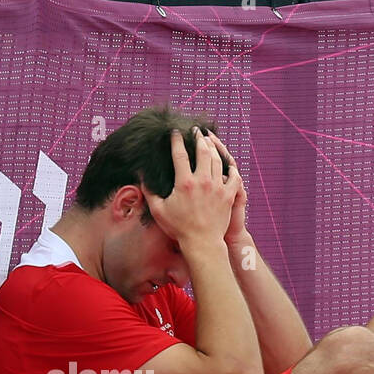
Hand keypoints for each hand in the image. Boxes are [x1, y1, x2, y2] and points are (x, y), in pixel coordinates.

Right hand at [141, 126, 240, 249]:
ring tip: (209, 141)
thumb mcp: (158, 210)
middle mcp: (202, 181)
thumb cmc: (178, 228)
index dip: (176, 140)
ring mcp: (217, 187)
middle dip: (199, 137)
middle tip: (196, 131)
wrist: (202, 243)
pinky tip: (228, 163)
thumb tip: (140, 175)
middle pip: (202, 151)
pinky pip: (234, 176)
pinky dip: (231, 168)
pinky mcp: (228, 195)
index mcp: (184, 182)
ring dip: (213, 147)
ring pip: (217, 160)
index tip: (175, 132)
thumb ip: (148, 191)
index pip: (179, 154)